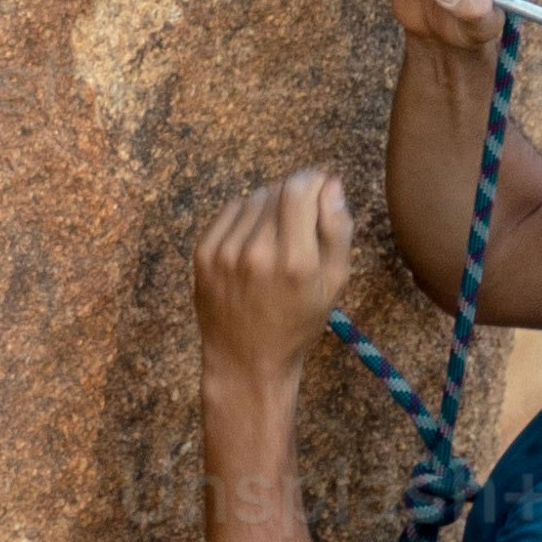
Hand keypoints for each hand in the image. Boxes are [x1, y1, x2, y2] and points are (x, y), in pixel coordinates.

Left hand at [195, 169, 354, 388]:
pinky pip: (230, 212)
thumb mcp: (333, 284)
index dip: (312, 181)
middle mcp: (257, 252)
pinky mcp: (203, 254)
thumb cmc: (297, 323)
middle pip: (277, 191)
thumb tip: (331, 185)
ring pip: (253, 199)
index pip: (299, 189)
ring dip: (269, 207)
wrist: (246, 360)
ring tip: (276, 237)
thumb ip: (338, 231)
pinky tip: (254, 241)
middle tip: (300, 222)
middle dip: (294, 197)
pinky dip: (245, 217)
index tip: (319, 190)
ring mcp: (225, 252)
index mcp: (295, 261)